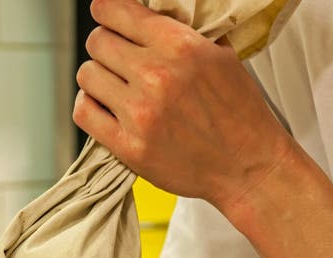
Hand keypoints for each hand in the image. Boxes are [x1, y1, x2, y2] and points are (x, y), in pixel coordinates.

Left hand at [73, 0, 291, 215]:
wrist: (248, 166)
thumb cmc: (239, 115)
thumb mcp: (221, 58)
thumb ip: (182, 35)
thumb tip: (149, 19)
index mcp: (180, 46)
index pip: (116, 11)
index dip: (107, 12)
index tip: (107, 19)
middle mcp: (156, 75)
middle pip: (98, 42)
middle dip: (105, 48)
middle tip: (118, 62)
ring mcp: (140, 113)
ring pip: (87, 75)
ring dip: (97, 78)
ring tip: (113, 88)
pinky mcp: (130, 147)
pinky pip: (84, 113)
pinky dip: (89, 106)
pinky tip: (105, 108)